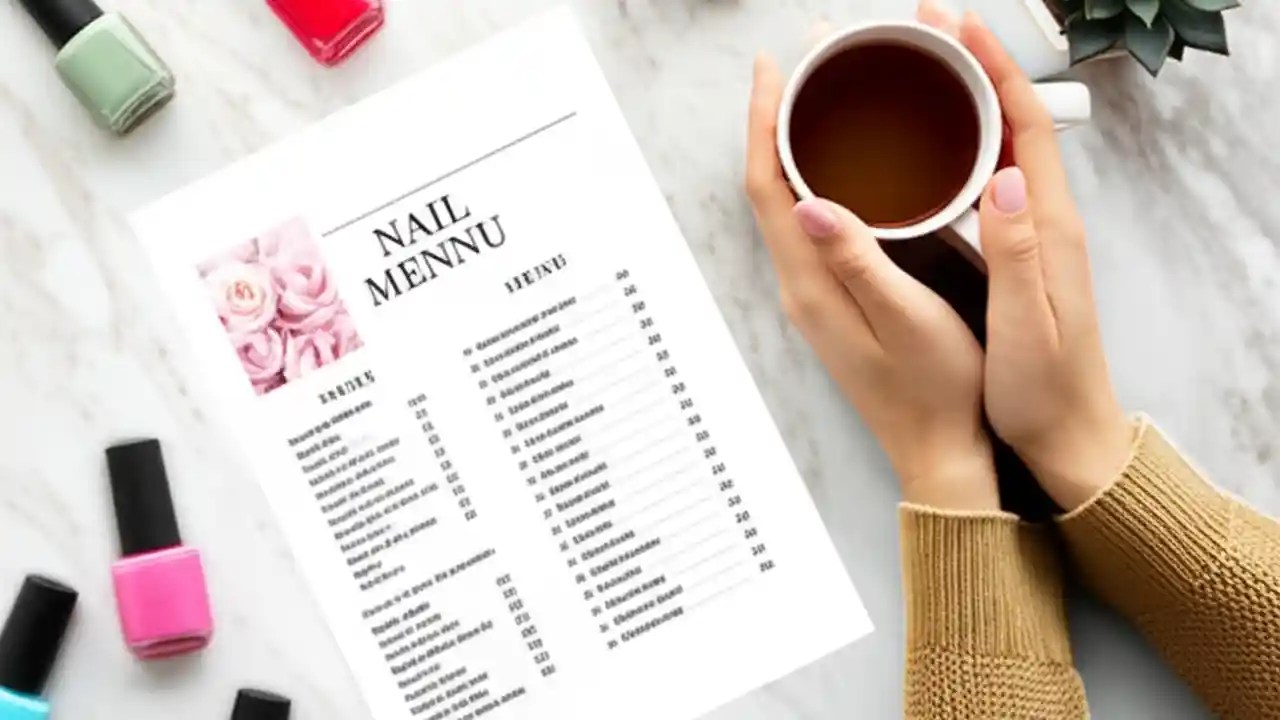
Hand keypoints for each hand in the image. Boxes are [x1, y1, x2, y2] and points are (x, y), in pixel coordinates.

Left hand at [746, 54, 997, 510]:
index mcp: (812, 284)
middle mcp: (801, 286)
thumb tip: (811, 202)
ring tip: (813, 99)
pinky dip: (813, 181)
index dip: (765, 124)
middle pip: (768, 188)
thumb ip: (858, 261)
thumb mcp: (906, 321)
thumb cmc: (936, 391)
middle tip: (799, 69)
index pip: (768, 189)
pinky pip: (809, 225)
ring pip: (786, 204)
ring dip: (790, 150)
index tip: (774, 72)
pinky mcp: (833, 298)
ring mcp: (814, 293)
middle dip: (774, 123)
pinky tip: (839, 165)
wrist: (938, 451)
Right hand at [920, 3, 1132, 508]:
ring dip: (965, 96)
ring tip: (922, 66)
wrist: (1069, 436)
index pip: (1025, 126)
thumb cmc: (1047, 391)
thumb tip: (1004, 179)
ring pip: (997, 144)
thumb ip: (1017, 253)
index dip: (994, 69)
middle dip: (973, 64)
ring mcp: (1028, 234)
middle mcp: (1043, 220)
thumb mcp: (1030, 326)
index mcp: (1049, 229)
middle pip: (1012, 119)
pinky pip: (986, 177)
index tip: (955, 27)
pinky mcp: (1011, 252)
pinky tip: (930, 145)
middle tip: (925, 28)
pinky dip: (960, 143)